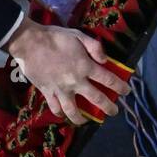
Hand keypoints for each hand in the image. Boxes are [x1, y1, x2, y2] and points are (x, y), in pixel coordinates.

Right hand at [3, 16, 130, 126]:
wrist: (30, 43)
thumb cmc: (55, 37)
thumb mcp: (78, 35)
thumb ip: (94, 47)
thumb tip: (105, 60)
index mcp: (85, 66)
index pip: (108, 80)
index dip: (120, 87)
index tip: (126, 91)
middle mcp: (76, 82)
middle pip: (97, 99)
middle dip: (109, 108)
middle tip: (114, 112)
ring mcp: (61, 90)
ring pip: (74, 111)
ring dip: (83, 119)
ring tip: (87, 121)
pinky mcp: (48, 92)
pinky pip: (56, 108)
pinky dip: (61, 114)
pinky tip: (64, 115)